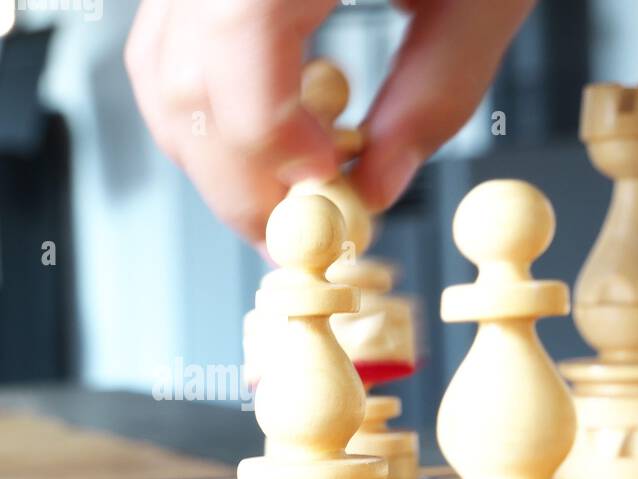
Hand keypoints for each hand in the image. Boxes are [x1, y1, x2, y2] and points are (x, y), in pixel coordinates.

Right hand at [126, 0, 535, 242]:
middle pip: (179, 79)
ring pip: (156, 69)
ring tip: (294, 191)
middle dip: (237, 179)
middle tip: (304, 232)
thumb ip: (434, 98)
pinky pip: (165, 41)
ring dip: (216, 153)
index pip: (237, 54)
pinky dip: (210, 108)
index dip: (274, 150)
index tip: (329, 200)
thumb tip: (377, 188)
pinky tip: (279, 130)